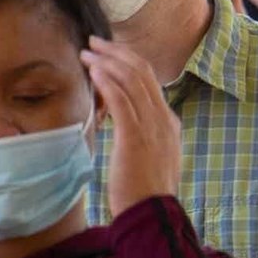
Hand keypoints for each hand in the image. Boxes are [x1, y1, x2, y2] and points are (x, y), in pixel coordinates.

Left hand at [85, 39, 181, 215]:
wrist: (153, 215)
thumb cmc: (146, 193)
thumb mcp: (151, 158)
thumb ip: (144, 137)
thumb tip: (127, 125)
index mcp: (169, 124)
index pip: (151, 82)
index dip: (128, 62)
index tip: (108, 55)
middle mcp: (164, 120)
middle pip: (143, 73)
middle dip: (117, 53)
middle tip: (95, 43)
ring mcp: (152, 128)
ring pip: (132, 81)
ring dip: (107, 62)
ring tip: (87, 53)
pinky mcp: (136, 137)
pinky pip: (122, 100)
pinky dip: (108, 81)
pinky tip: (94, 71)